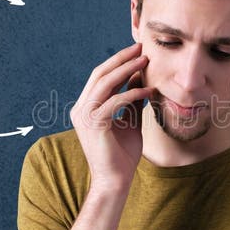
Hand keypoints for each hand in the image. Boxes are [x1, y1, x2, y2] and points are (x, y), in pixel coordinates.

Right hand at [70, 43, 152, 192]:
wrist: (115, 181)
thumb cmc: (122, 155)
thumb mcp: (130, 121)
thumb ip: (131, 101)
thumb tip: (138, 77)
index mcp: (85, 107)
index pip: (100, 77)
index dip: (118, 62)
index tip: (137, 52)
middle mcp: (80, 109)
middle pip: (100, 74)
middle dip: (122, 59)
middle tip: (141, 48)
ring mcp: (84, 116)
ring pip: (105, 83)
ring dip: (127, 70)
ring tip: (145, 61)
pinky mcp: (93, 125)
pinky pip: (115, 102)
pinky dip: (132, 94)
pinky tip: (148, 91)